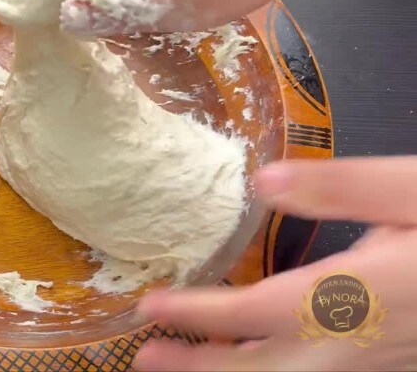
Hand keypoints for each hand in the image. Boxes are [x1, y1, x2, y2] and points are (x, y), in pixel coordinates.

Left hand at [133, 157, 416, 370]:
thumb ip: (343, 187)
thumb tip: (262, 182)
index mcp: (361, 294)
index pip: (258, 310)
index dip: (199, 314)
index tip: (148, 308)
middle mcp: (362, 338)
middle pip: (266, 368)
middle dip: (202, 368)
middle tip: (143, 358)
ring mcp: (380, 359)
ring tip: (180, 367)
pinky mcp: (394, 359)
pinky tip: (262, 359)